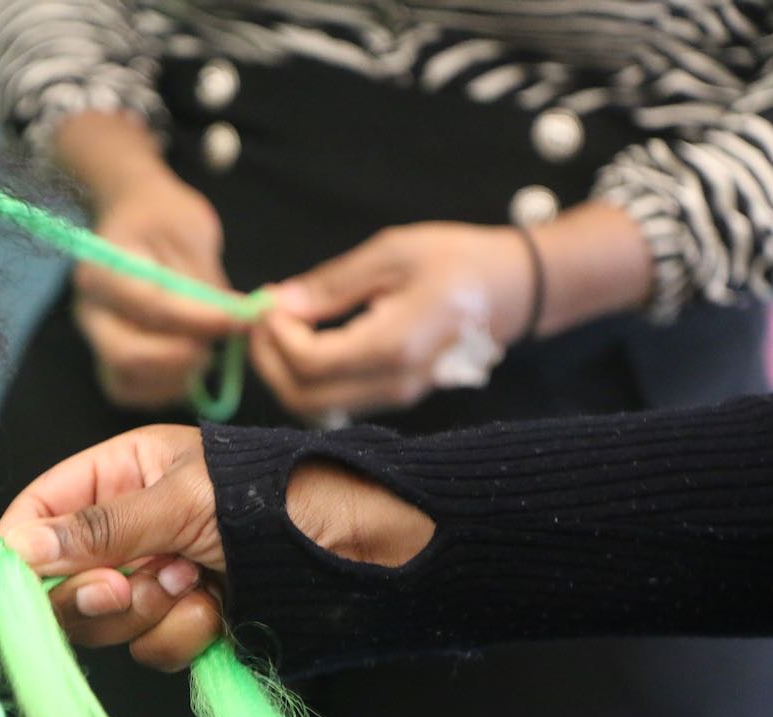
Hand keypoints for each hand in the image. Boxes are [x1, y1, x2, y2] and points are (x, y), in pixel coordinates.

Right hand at [0, 425, 433, 670]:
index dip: (21, 549)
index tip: (18, 584)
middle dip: (98, 591)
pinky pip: (152, 648)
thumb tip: (17, 547)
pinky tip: (216, 609)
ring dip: (150, 612)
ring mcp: (157, 578)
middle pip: (64, 580)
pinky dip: (183, 635)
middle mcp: (131, 527)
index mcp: (121, 473)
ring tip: (196, 582)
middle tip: (131, 587)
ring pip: (108, 623)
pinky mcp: (186, 622)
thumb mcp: (181, 500)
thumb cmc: (277, 498)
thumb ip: (98, 528)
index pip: (40, 510)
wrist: (361, 549)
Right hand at [53, 112, 243, 409]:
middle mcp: (91, 311)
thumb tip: (240, 318)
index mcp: (102, 269)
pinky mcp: (108, 359)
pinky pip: (130, 392)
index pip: (150, 305)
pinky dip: (163, 391)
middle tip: (217, 344)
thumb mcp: (190, 231)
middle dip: (181, 358)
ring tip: (206, 352)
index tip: (239, 319)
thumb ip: (208, 281)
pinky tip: (190, 368)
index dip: (198, 319)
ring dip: (175, 378)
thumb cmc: (162, 216)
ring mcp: (96, 339)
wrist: (133, 214)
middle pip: (126, 355)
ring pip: (127, 381)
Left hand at [251, 222, 533, 420]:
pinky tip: (303, 339)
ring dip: (283, 371)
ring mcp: (396, 397)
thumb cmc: (457, 259)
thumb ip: (330, 284)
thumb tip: (276, 303)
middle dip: (268, 360)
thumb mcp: (392, 254)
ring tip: (277, 326)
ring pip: (316, 407)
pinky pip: (335, 400)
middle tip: (260, 318)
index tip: (265, 302)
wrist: (513, 288)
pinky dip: (306, 376)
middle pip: (304, 398)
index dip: (275, 336)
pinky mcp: (394, 396)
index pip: (310, 362)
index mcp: (395, 346)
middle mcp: (394, 385)